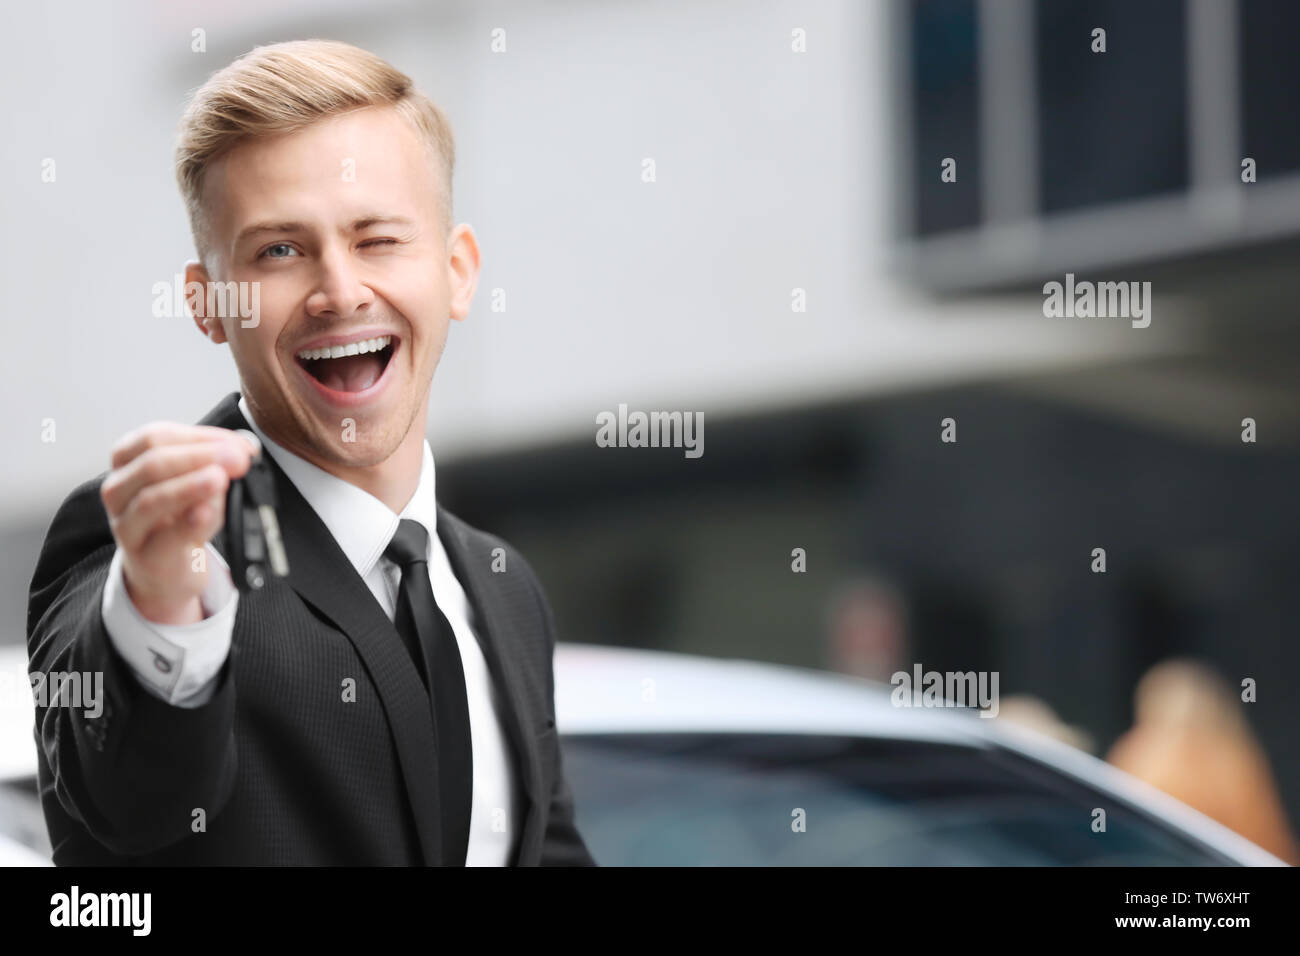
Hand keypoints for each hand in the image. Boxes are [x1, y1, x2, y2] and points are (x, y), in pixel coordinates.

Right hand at [100, 423, 255, 624]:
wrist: (165, 566)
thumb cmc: (180, 517)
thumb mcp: (199, 483)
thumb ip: (217, 464)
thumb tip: (243, 450)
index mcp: (128, 460)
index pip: (156, 436)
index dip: (200, 437)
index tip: (239, 445)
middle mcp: (118, 489)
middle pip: (151, 463)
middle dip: (199, 457)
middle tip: (237, 459)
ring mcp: (125, 524)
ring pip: (149, 500)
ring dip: (188, 486)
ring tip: (219, 480)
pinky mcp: (143, 556)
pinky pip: (163, 539)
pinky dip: (188, 524)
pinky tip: (205, 513)